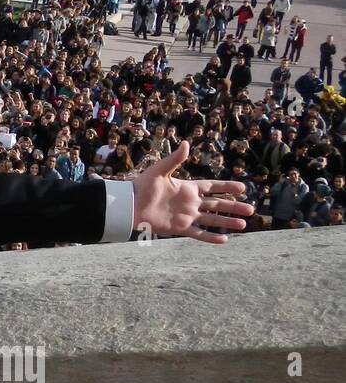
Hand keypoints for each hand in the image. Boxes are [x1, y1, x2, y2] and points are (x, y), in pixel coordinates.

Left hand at [131, 141, 254, 243]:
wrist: (129, 205)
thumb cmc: (142, 186)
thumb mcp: (160, 171)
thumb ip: (175, 159)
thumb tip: (186, 143)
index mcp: (187, 188)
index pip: (212, 187)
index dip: (226, 187)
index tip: (242, 188)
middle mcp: (190, 202)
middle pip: (216, 205)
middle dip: (233, 206)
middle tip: (251, 209)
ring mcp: (186, 216)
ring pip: (211, 220)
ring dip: (227, 222)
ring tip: (244, 224)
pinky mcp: (179, 228)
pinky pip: (198, 233)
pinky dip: (211, 237)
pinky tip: (224, 239)